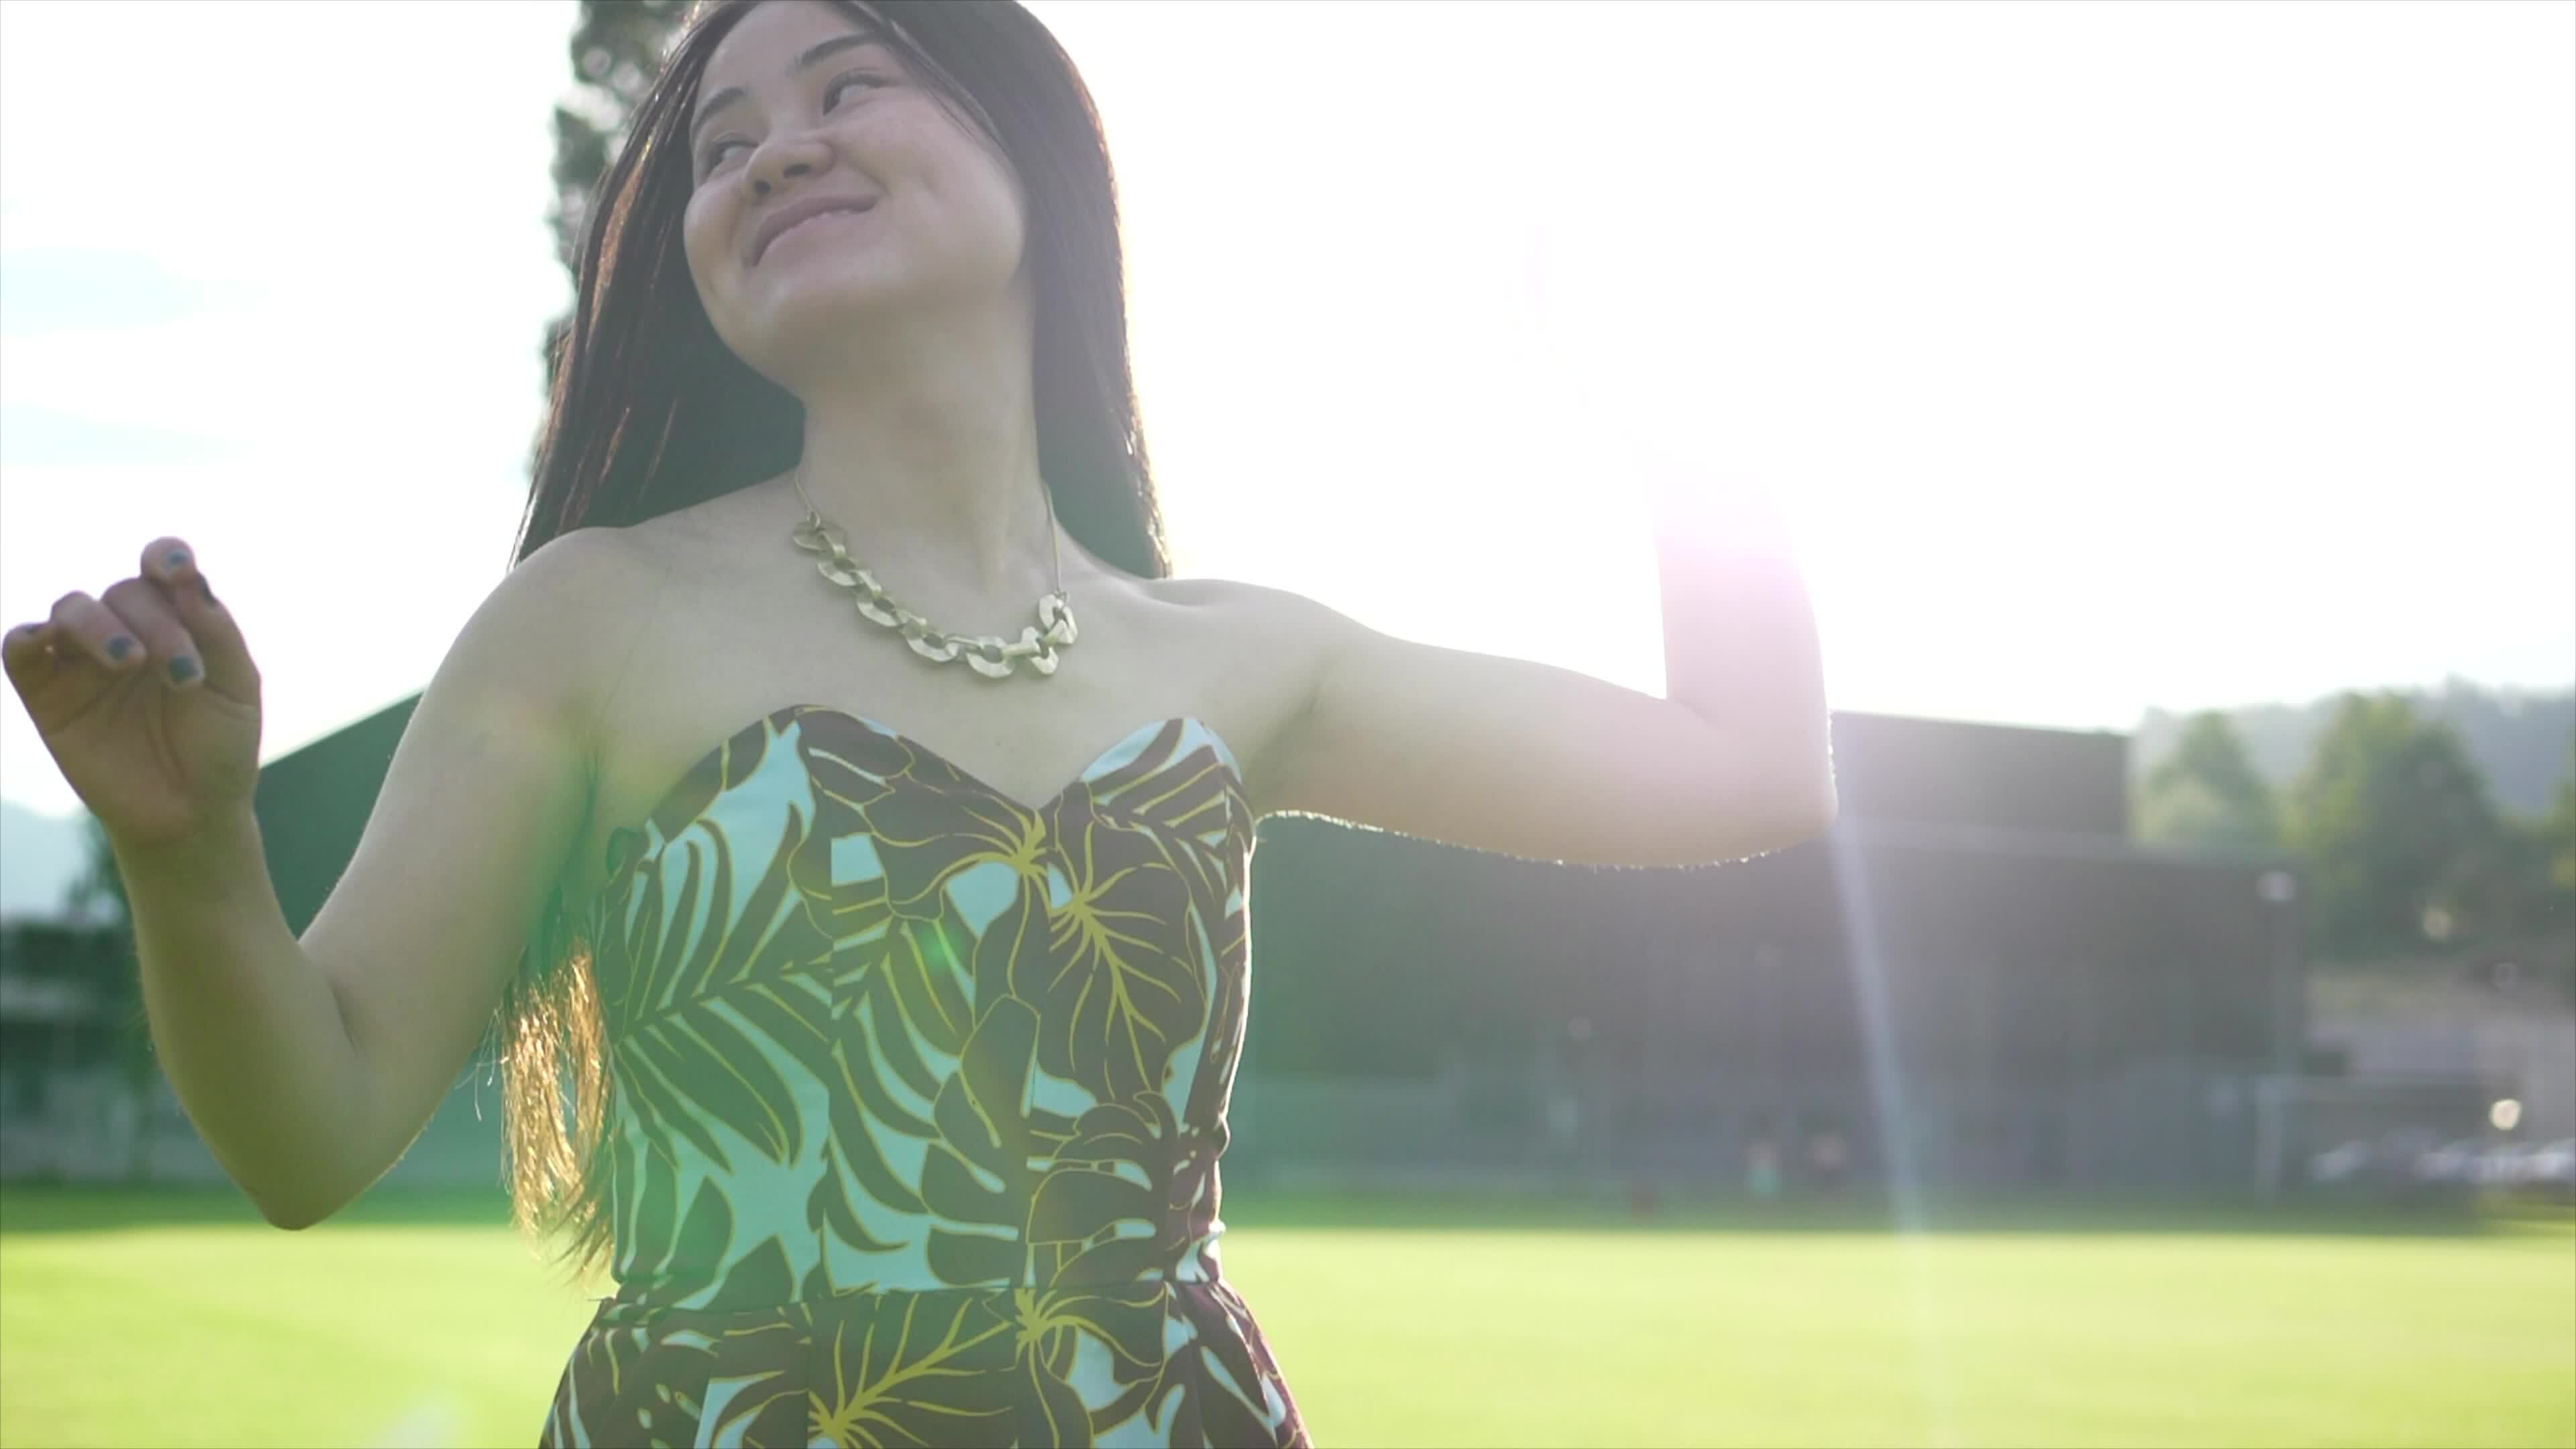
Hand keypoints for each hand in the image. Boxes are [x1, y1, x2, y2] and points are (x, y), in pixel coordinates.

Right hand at [2, 537, 263, 853]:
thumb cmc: (220, 748)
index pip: (163, 568)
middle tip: (183, 677)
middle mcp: (129, 632)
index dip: (166, 556)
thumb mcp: (236, 690)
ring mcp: (84, 661)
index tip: (176, 568)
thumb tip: (188, 578)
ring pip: (72, 608)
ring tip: (130, 662)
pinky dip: (29, 637)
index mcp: (179, 623)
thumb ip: (216, 632)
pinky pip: (20, 647)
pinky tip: (49, 643)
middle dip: (158, 625)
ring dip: (99, 625)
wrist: (190, 816)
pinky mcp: (47, 693)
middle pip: (126, 593)